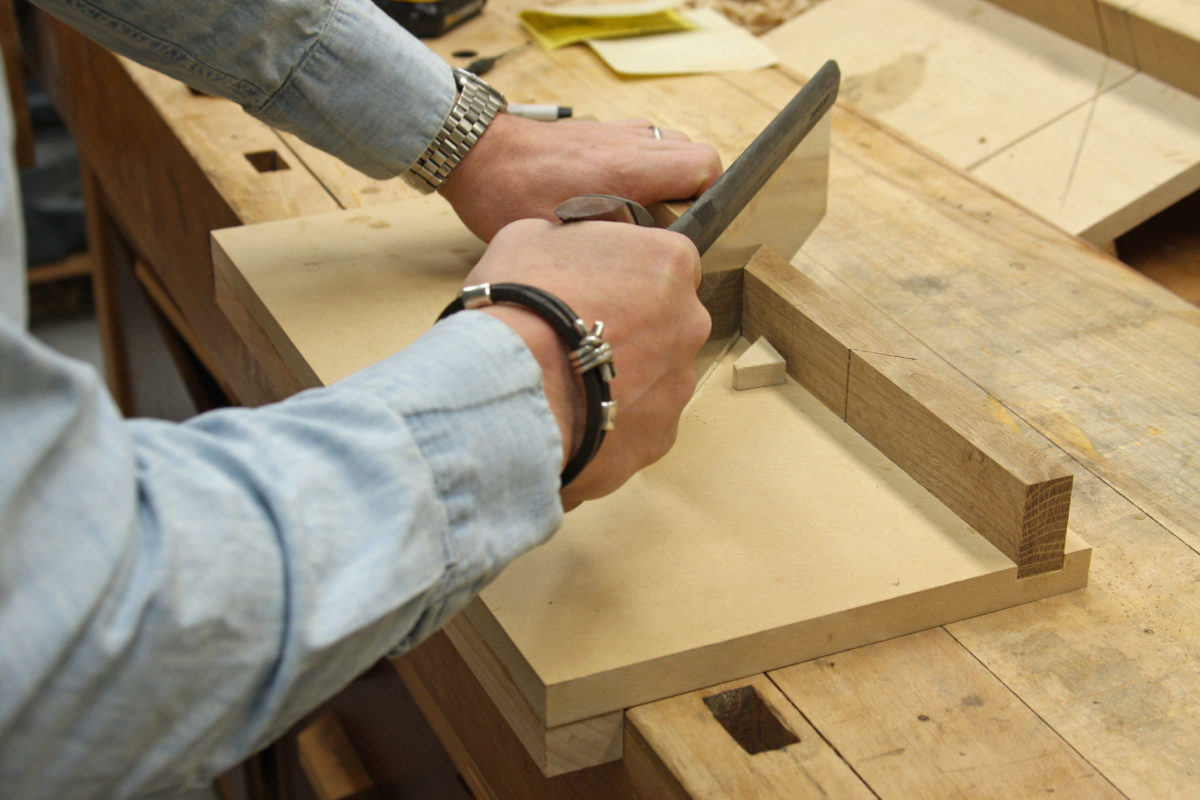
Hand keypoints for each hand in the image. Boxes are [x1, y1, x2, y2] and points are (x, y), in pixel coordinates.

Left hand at [440, 114, 721, 240]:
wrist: (477, 153)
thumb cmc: (511, 194)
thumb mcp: (564, 237)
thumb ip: (614, 246)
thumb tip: (647, 265)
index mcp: (631, 166)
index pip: (705, 169)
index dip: (707, 200)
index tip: (685, 227)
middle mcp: (633, 141)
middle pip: (693, 160)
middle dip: (687, 195)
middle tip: (658, 228)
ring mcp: (620, 131)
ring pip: (670, 154)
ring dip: (663, 184)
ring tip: (635, 216)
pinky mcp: (604, 131)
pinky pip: (644, 149)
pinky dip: (641, 173)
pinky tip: (612, 200)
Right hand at [462, 219, 709, 508]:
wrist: (509, 384)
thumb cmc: (520, 301)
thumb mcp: (530, 237)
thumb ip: (570, 243)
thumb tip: (566, 254)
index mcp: (669, 263)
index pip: (670, 264)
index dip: (632, 277)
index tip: (602, 290)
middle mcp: (690, 323)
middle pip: (670, 324)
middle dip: (635, 331)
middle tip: (580, 340)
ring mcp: (678, 385)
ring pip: (657, 379)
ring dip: (624, 381)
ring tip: (570, 385)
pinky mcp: (659, 438)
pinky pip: (637, 426)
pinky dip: (612, 425)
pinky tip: (572, 420)